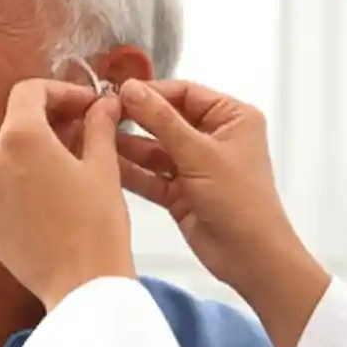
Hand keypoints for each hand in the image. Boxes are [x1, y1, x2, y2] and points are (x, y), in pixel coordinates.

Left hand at [0, 79, 135, 310]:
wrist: (82, 285)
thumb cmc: (97, 226)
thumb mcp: (104, 167)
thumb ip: (98, 126)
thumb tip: (104, 104)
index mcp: (21, 137)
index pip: (30, 92)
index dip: (60, 92)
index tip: (83, 105)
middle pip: (17, 127)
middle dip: (49, 126)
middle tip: (84, 137)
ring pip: (6, 162)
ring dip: (33, 161)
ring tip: (67, 178)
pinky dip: (19, 193)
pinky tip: (47, 207)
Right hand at [117, 80, 329, 346]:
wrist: (251, 258)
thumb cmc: (240, 201)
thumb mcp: (200, 154)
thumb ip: (162, 120)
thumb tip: (132, 88)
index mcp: (232, 118)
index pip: (185, 92)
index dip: (152, 92)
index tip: (118, 93)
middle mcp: (215, 138)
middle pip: (167, 119)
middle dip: (136, 120)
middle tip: (100, 115)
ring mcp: (198, 166)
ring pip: (156, 149)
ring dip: (129, 146)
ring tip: (94, 138)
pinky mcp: (182, 192)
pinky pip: (153, 176)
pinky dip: (133, 172)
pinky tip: (106, 164)